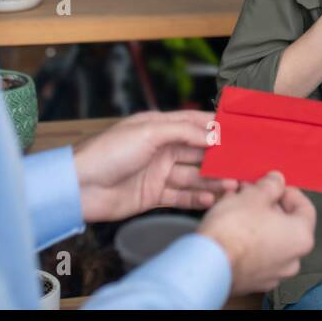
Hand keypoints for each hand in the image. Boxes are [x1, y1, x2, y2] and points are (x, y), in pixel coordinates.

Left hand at [72, 111, 238, 221]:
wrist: (78, 187)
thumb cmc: (105, 153)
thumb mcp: (147, 133)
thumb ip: (182, 131)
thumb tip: (212, 132)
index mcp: (157, 126)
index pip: (194, 123)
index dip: (216, 126)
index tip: (241, 131)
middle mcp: (160, 148)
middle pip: (197, 151)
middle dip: (220, 156)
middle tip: (244, 162)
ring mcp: (157, 173)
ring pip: (192, 175)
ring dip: (213, 179)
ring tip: (234, 184)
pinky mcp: (152, 195)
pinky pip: (181, 196)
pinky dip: (197, 198)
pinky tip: (213, 197)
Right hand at [197, 171, 316, 295]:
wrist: (208, 264)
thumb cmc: (234, 231)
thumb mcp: (253, 196)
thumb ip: (270, 186)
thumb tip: (276, 181)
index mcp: (301, 237)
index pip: (305, 208)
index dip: (288, 192)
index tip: (274, 185)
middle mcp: (293, 260)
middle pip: (287, 225)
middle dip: (269, 206)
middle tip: (251, 193)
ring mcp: (274, 274)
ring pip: (271, 241)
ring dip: (258, 223)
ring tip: (238, 208)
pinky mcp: (254, 282)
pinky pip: (257, 257)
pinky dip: (249, 243)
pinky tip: (233, 230)